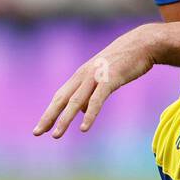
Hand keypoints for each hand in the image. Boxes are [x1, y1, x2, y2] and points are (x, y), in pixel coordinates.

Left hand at [33, 24, 157, 138]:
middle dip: (49, 117)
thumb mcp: (104, 76)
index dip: (49, 112)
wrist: (142, 44)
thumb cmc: (125, 60)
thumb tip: (82, 111)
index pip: (60, 96)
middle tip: (37, 133)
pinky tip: (83, 128)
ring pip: (75, 102)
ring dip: (64, 119)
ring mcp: (95, 77)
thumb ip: (91, 92)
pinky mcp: (109, 79)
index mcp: (81, 75)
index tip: (40, 128)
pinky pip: (96, 100)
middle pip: (62, 99)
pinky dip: (90, 115)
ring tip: (56, 135)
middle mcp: (84, 75)